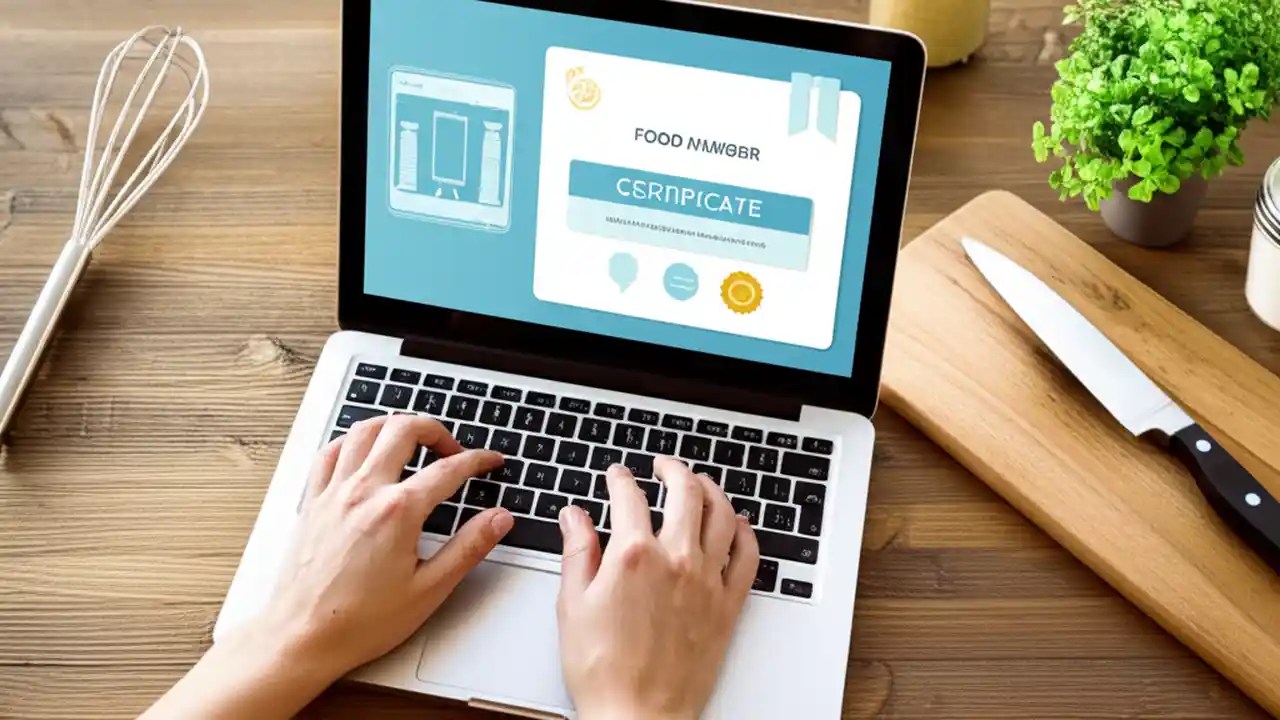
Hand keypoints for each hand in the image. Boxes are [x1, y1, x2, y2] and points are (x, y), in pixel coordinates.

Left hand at [141, 415, 512, 719]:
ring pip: (364, 430)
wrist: (302, 638)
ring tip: (412, 439)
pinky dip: (351, 440)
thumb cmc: (360, 622)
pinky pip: (329, 452)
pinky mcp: (312, 502)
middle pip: (404, 430)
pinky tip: (362, 450)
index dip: (478, 460)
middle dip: (436, 430)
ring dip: (393, 425)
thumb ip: (469, 547)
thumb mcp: (429, 589)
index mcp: (398, 511)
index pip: (449, 469)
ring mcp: (333, 493)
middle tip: (452, 449)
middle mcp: (364, 491)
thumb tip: (499, 519)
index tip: (491, 461)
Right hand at [557, 458, 759, 719]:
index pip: (629, 496)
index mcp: (632, 556)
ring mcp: (706, 580)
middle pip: (684, 491)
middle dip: (672, 469)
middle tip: (663, 465)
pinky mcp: (728, 605)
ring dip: (711, 489)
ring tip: (699, 483)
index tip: (617, 475)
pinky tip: (736, 523)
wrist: (638, 715)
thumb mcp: (572, 605)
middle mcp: (675, 560)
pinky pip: (748, 556)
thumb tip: (573, 516)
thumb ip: (577, 551)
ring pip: (722, 514)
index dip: (620, 478)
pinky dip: (744, 532)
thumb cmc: (602, 670)